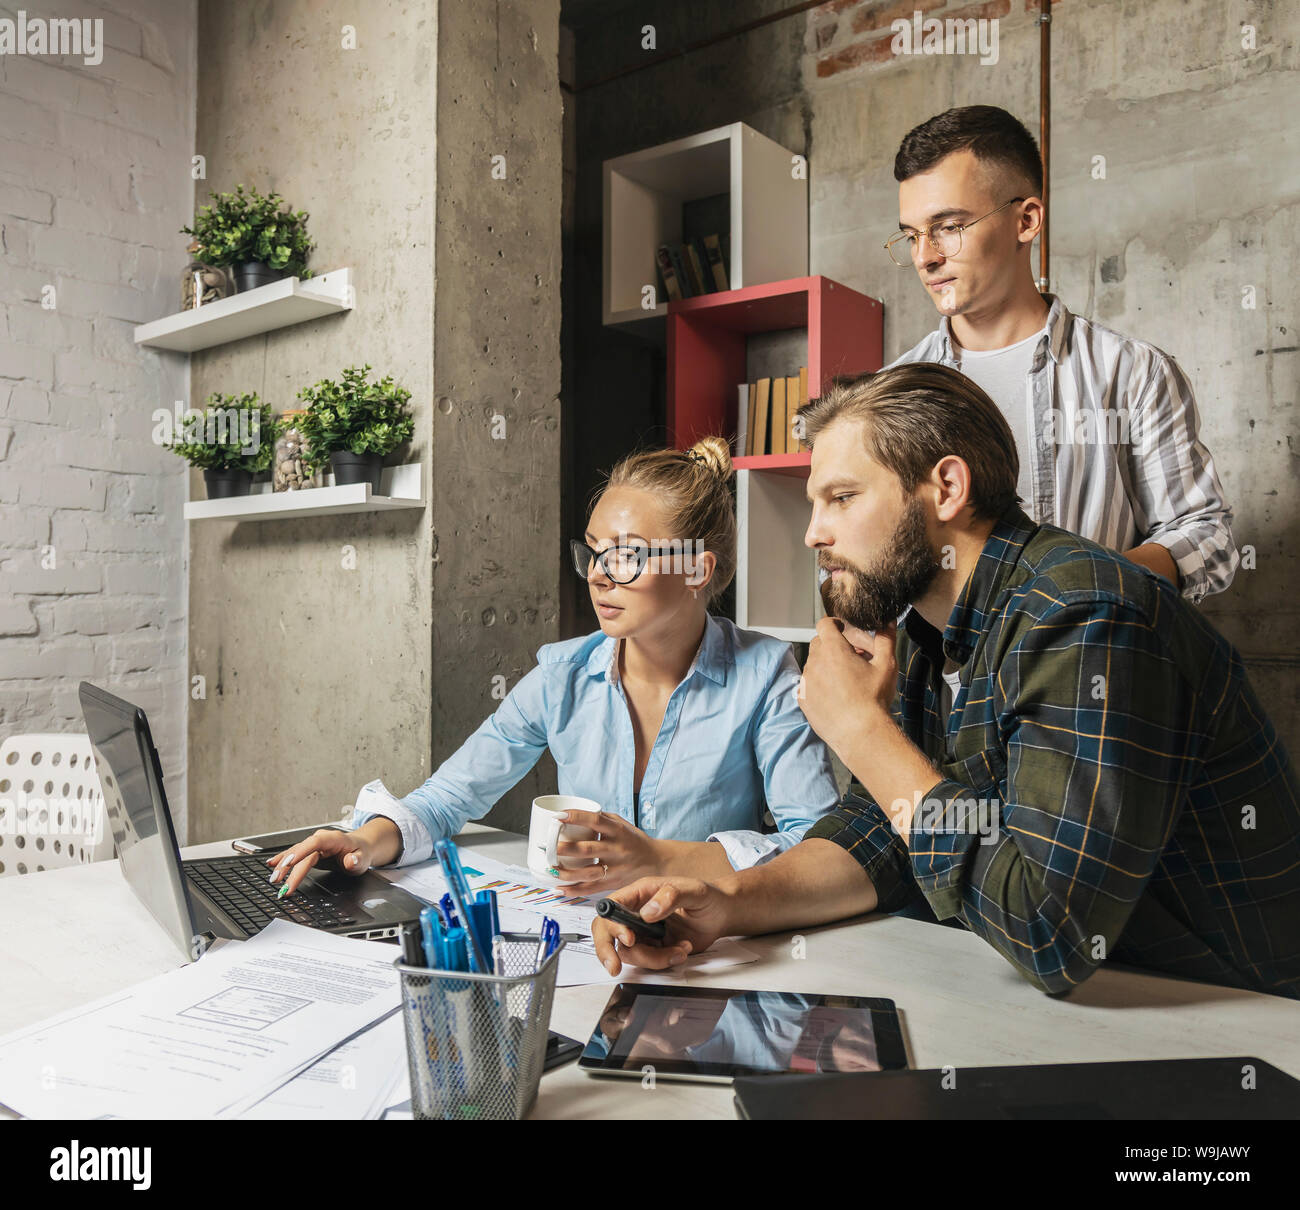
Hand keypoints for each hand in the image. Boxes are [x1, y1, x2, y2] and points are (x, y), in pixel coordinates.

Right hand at [264, 827, 373, 895]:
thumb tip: (350, 860)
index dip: (301, 851)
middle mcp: (321, 839)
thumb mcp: (364, 859)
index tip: (289, 862)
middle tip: (279, 882)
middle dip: (289, 867)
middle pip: (302, 852)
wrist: (362, 847)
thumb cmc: (361, 853)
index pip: (315, 843)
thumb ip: (357, 860)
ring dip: (282, 866)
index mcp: (334, 839)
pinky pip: (294, 854)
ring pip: (295, 853)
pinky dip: (282, 859)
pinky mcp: (309, 851)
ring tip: (273, 878)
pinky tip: (271, 864)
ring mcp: (314, 844)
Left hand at [551, 808, 663, 895]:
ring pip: (589, 873)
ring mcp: (616, 868)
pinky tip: (560, 889)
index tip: (558, 816)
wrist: (657, 861)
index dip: (576, 817)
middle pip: (588, 850)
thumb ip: (602, 819)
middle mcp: (617, 849)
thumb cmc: (635, 841)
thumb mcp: (622, 824)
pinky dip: (574, 891)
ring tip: (551, 870)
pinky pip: (592, 889)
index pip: (595, 821)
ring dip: (567, 873)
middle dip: (566, 849)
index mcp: (618, 831)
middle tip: (549, 847)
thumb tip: (573, 814)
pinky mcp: (614, 883)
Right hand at [590, 876, 730, 974]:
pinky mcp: (654, 948)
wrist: (721, 915)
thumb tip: (647, 912)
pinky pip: (649, 962)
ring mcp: (644, 932)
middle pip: (607, 932)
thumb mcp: (693, 890)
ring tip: (681, 948)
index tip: (629, 938)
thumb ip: (670, 896)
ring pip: (631, 953)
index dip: (612, 924)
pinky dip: (665, 961)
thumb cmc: (706, 896)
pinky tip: (682, 949)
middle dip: (606, 951)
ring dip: (654, 958)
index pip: (612, 907)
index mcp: (640, 893)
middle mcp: (637, 913)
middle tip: (614, 967)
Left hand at [798, 616, 897, 753]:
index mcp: (833, 649)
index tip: (842, 629)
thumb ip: (886, 638)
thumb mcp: (886, 664)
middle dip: (833, 645)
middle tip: (852, 657)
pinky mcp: (803, 698)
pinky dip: (819, 684)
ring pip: (813, 663)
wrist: (861, 733)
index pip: (825, 624)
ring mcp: (806, 681)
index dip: (834, 623)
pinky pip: (808, 683)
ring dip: (826, 665)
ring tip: (846, 678)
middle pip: (819, 643)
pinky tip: (836, 694)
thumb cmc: (874, 699)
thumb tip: (888, 622)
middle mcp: (815, 662)